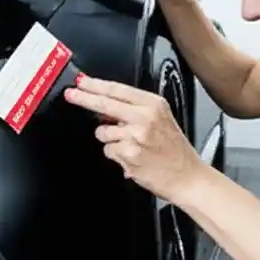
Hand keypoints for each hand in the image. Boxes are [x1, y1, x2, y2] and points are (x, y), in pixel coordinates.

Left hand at [63, 74, 211, 203]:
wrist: (188, 177)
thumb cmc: (174, 151)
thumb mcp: (161, 120)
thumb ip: (134, 110)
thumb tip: (104, 106)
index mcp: (154, 105)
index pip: (117, 89)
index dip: (95, 84)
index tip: (81, 82)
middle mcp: (145, 118)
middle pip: (104, 103)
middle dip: (83, 98)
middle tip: (71, 95)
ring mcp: (135, 136)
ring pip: (103, 132)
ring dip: (109, 140)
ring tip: (130, 146)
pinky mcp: (128, 155)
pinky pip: (108, 151)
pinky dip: (115, 155)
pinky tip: (131, 158)